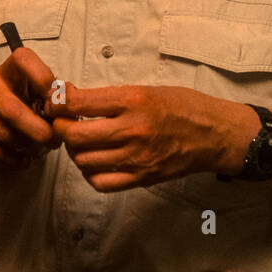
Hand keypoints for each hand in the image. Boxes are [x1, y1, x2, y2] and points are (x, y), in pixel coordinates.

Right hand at [0, 48, 61, 168]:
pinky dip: (14, 160)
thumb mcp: (28, 93)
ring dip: (28, 148)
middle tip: (54, 141)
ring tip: (38, 150)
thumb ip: (50, 95)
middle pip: (12, 110)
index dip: (43, 79)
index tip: (55, 102)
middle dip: (39, 131)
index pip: (24, 60)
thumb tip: (71, 101)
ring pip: (5, 135)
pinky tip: (22, 158)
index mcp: (9, 70)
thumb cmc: (11, 105)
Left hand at [50, 84, 249, 191]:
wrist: (215, 133)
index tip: (56, 102)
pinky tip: (95, 161)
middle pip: (76, 135)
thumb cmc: (183, 106)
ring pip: (84, 160)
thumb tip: (74, 100)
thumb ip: (111, 97)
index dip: (59, 103)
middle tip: (64, 122)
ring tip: (80, 140)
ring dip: (74, 150)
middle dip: (62, 128)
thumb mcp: (146, 89)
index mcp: (133, 101)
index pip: (80, 103)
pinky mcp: (142, 177)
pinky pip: (101, 182)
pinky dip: (90, 173)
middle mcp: (132, 130)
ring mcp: (137, 158)